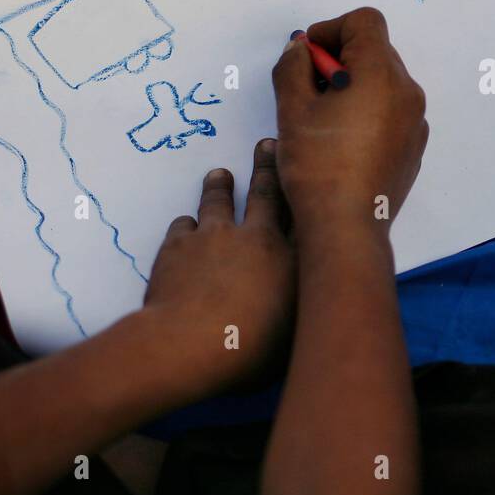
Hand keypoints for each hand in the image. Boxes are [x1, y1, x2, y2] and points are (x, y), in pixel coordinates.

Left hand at [140, 139, 294, 394]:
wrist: (191, 344)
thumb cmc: (251, 350)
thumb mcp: (295, 337)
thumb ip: (305, 317)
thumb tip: (317, 316)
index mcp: (292, 258)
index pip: (306, 214)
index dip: (308, 189)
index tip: (309, 169)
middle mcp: (257, 237)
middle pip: (265, 193)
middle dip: (268, 166)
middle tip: (267, 144)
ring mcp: (214, 236)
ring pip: (218, 201)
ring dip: (219, 186)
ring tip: (219, 173)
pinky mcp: (178, 245)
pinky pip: (182, 225)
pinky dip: (186, 224)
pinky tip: (185, 223)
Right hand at [271, 7, 428, 228]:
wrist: (347, 225)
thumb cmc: (317, 166)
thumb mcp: (292, 109)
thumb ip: (293, 66)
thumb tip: (300, 49)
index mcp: (381, 74)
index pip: (365, 21)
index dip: (332, 29)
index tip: (308, 56)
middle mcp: (407, 91)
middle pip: (375, 50)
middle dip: (340, 58)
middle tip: (309, 86)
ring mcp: (415, 120)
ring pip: (384, 81)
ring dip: (354, 85)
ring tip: (324, 116)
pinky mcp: (414, 145)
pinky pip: (392, 110)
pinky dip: (368, 110)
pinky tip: (342, 139)